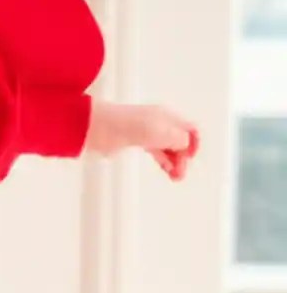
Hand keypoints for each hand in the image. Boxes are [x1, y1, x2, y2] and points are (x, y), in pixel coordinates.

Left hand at [85, 99, 199, 179]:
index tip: (190, 159)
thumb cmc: (127, 125)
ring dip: (175, 162)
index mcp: (167, 116)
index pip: (190, 129)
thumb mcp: (161, 131)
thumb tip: (186, 146)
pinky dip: (164, 161)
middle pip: (180, 141)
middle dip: (184, 157)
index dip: (194, 145)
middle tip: (180, 174)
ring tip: (175, 177)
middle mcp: (159, 123)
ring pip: (169, 148)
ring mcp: (146, 132)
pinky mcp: (135, 141)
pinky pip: (156, 152)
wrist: (98, 127)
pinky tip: (166, 169)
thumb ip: (179, 138)